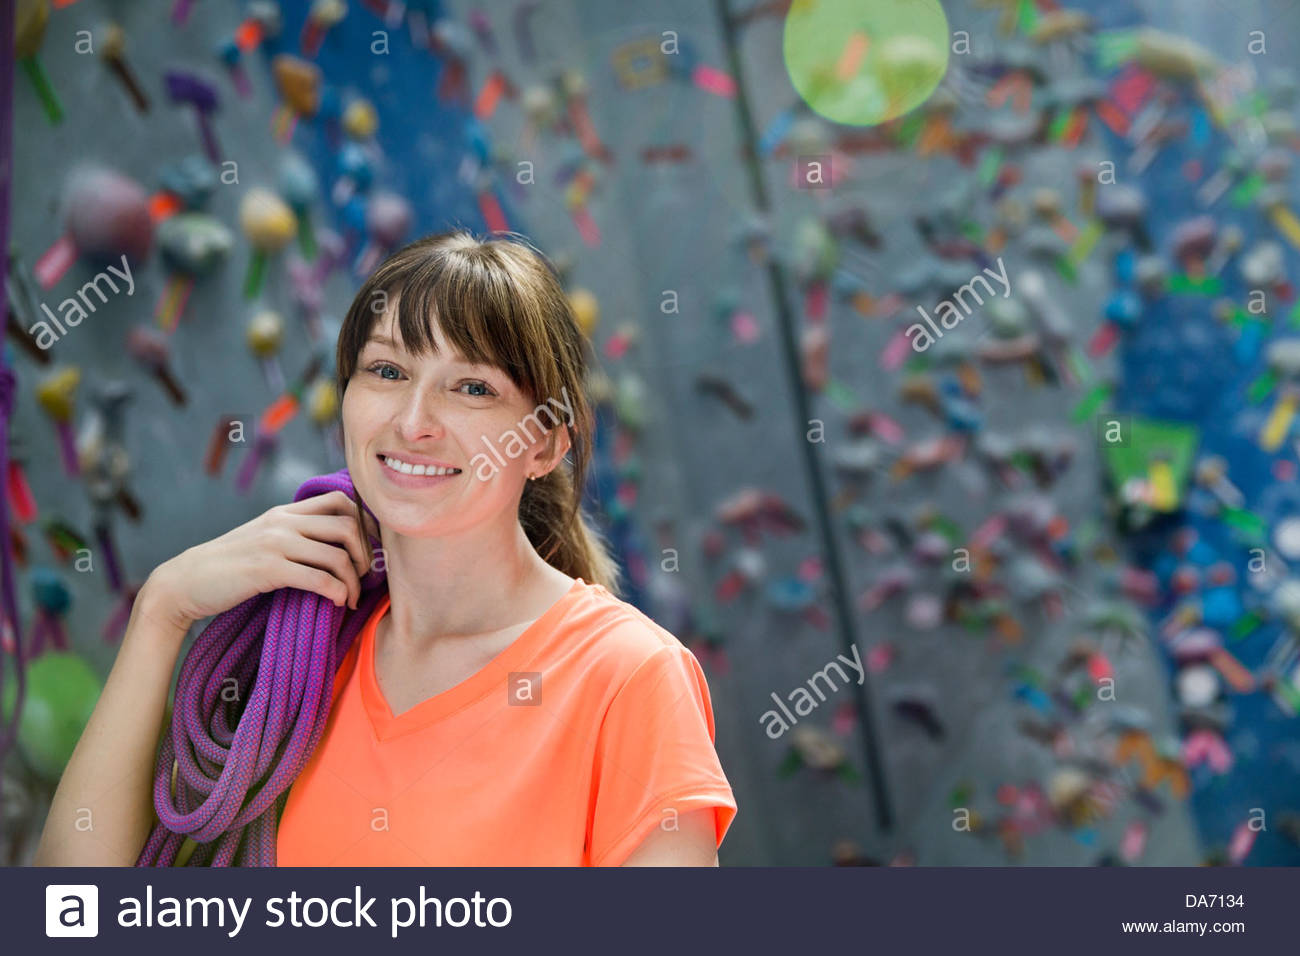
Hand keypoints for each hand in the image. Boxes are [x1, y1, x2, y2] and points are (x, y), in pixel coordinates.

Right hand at [145, 491, 372, 629]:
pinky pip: (318, 579)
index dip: (364, 523)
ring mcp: (275, 544)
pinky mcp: (267, 570)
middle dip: (365, 554)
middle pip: (348, 526)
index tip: (368, 549)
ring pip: (337, 555)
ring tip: (350, 597)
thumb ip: (294, 535)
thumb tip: (334, 546)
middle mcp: (283, 522)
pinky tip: (336, 603)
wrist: (185, 581)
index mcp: (285, 512)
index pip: (340, 500)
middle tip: (364, 577)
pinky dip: (336, 592)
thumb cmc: (229, 566)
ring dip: (353, 580)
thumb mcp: (264, 539)